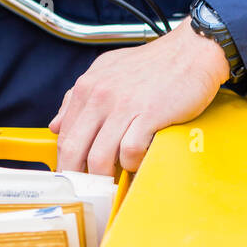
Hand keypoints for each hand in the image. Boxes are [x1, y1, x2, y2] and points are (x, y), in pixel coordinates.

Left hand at [48, 17, 229, 174]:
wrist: (191, 51)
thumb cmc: (152, 65)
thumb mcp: (107, 71)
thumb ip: (78, 97)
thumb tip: (56, 125)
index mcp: (88, 86)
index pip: (64, 135)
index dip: (64, 162)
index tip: (71, 178)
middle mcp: (101, 95)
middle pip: (74, 150)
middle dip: (76, 179)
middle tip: (85, 194)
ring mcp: (124, 105)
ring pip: (99, 158)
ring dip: (104, 178)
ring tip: (112, 184)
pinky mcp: (149, 115)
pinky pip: (130, 152)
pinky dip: (132, 164)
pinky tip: (138, 161)